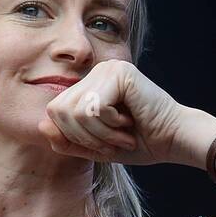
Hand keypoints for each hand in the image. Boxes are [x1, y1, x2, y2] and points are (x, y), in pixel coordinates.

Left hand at [36, 60, 186, 167]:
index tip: (102, 144)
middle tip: (112, 143)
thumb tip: (41, 127)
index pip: (55, 111)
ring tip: (122, 134)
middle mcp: (96, 71)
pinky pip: (92, 108)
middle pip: (59, 110)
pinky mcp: (119, 73)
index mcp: (89, 85)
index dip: (72, 136)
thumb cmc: (140, 143)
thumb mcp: (96, 147)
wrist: (174, 140)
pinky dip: (109, 126)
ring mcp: (108, 69)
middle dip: (84, 137)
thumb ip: (68, 140)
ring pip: (75, 112)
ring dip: (99, 134)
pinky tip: (128, 123)